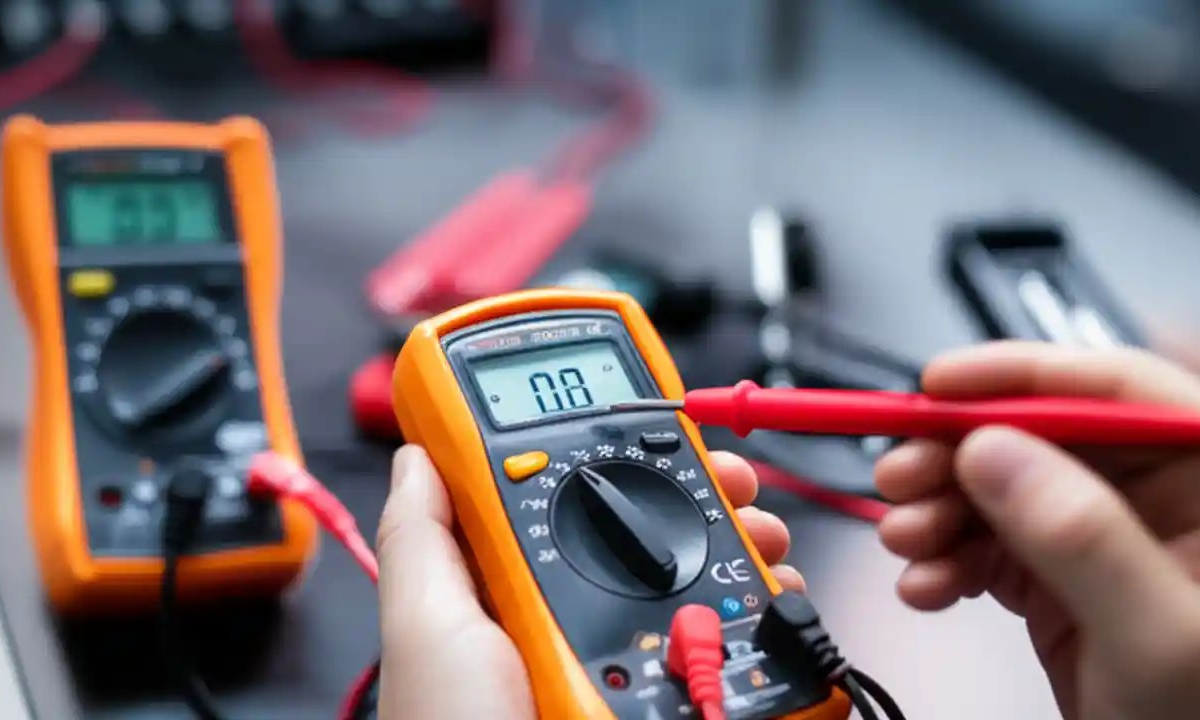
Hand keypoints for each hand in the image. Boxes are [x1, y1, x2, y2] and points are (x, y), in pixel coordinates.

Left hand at [375, 445, 801, 718]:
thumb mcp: (424, 626)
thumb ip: (422, 538)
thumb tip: (419, 452)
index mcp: (517, 591)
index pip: (571, 499)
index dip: (619, 455)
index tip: (663, 428)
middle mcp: (582, 620)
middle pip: (656, 534)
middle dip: (706, 494)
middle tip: (736, 483)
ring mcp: (636, 664)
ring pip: (709, 586)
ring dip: (751, 549)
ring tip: (765, 540)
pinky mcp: (686, 703)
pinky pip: (741, 651)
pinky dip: (774, 619)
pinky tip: (780, 603)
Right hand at [875, 342, 1199, 719]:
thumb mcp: (1160, 637)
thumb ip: (1080, 538)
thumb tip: (995, 452)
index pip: (1116, 390)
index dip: (1020, 375)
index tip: (939, 385)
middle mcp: (1158, 499)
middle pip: (1038, 434)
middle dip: (955, 452)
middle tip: (899, 474)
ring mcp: (1101, 541)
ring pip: (999, 488)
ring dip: (936, 510)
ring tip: (904, 541)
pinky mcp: (1058, 583)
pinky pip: (985, 547)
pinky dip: (943, 561)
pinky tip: (926, 587)